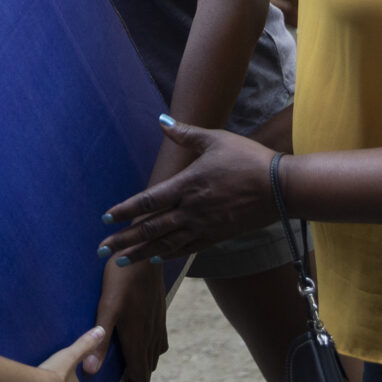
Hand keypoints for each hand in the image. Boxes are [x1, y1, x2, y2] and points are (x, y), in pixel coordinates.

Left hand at [88, 255, 167, 381]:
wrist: (145, 254)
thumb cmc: (122, 278)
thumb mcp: (106, 309)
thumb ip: (100, 341)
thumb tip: (91, 371)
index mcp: (139, 340)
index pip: (141, 380)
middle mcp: (153, 337)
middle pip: (147, 371)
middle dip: (132, 381)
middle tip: (113, 381)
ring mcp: (159, 326)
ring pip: (154, 358)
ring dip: (140, 366)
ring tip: (121, 363)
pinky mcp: (161, 315)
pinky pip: (158, 343)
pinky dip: (147, 351)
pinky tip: (134, 340)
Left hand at [100, 115, 276, 263]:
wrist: (280, 188)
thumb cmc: (248, 159)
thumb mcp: (215, 139)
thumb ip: (185, 133)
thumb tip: (161, 120)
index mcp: (187, 185)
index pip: (148, 201)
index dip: (125, 210)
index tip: (106, 218)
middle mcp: (191, 210)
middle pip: (150, 228)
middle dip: (124, 240)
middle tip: (101, 249)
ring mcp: (204, 226)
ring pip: (165, 244)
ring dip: (141, 254)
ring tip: (120, 261)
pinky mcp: (217, 236)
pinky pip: (187, 248)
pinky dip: (169, 255)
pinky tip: (156, 260)